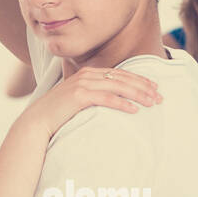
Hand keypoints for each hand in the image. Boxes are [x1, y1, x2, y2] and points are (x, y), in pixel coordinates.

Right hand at [24, 66, 162, 137]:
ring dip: (138, 94)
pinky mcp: (79, 96)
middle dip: (143, 86)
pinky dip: (122, 103)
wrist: (36, 123)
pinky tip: (134, 110)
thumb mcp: (78, 100)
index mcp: (88, 73)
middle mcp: (86, 75)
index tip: (155, 87)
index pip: (120, 74)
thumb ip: (93, 95)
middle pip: (122, 78)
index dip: (139, 79)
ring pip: (118, 86)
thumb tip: (113, 100)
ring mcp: (82, 84)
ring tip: (152, 102)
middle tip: (160, 96)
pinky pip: (106, 98)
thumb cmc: (58, 115)